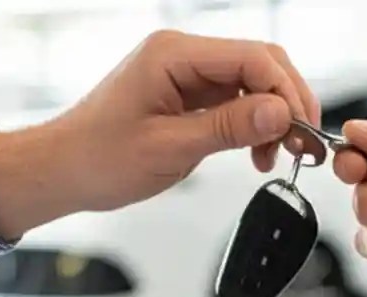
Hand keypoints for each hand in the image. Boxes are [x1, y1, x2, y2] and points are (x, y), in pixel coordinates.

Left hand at [0, 30, 319, 237]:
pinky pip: (234, 101)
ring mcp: (184, 73)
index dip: (286, 92)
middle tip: (305, 144)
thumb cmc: (98, 158)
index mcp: (172, 54)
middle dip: (288, 102)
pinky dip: (253, 126)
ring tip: (280, 156)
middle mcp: (181, 55)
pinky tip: (257, 155)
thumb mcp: (170, 148)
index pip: (252, 58)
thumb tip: (279, 113)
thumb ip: (228, 128)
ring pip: (251, 84)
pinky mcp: (185, 94)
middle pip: (259, 64)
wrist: (61, 171)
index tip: (302, 130)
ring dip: (273, 118)